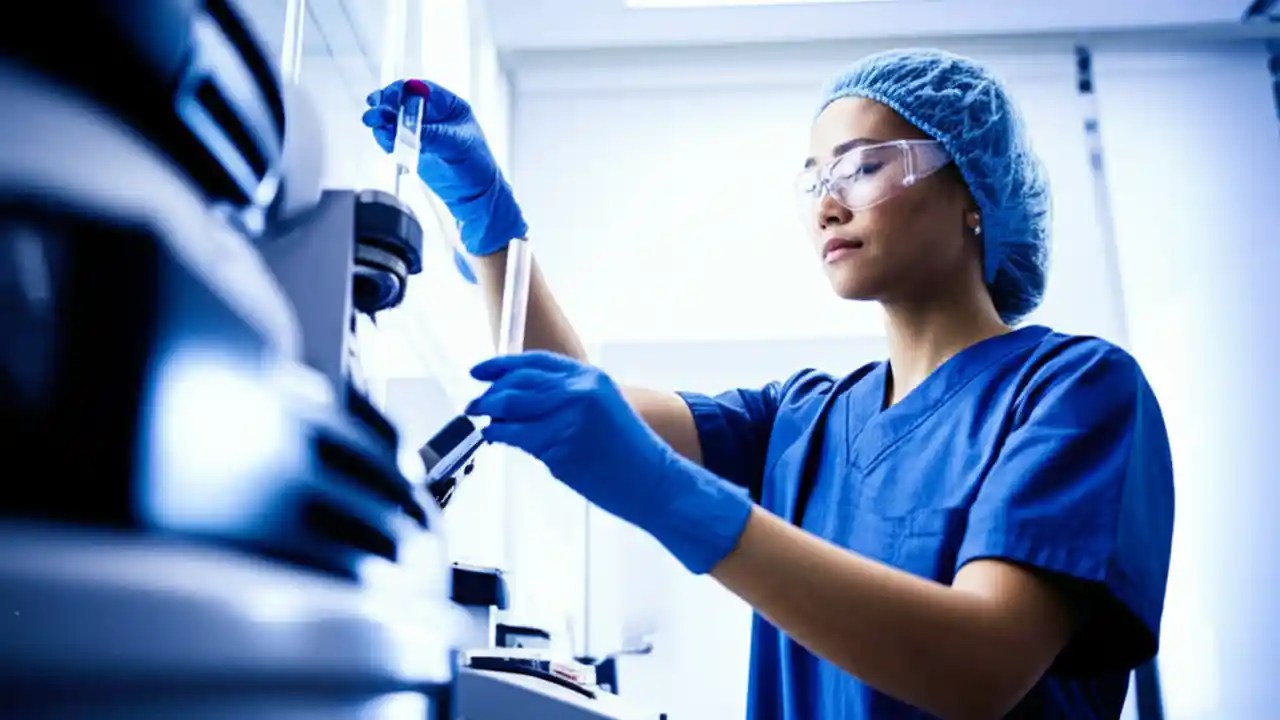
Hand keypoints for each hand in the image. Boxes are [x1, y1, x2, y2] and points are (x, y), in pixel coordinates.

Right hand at [363, 79, 526, 255]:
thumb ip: (432, 135)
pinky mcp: (412, 149)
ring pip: (394, 119)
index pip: (421, 89)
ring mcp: (420, 132)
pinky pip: (393, 139)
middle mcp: (432, 115)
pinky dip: (385, 137)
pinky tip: (381, 137)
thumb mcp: (458, 146)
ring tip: (373, 122)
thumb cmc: (477, 167)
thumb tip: (406, 129)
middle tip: (375, 108)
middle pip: (402, 101)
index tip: (389, 97)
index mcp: (449, 105)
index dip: (402, 90)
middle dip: (387, 103)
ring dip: (382, 119)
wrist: (475, 197)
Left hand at [467, 352, 752, 573]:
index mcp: (590, 378)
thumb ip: (566, 398)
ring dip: (489, 413)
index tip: (480, 369)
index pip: (535, 362)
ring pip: (511, 408)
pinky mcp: (557, 447)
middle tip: (475, 401)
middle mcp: (578, 393)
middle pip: (518, 383)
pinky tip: (493, 436)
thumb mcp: (603, 408)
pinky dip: (497, 434)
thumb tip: (519, 399)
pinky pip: (515, 437)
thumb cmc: (628, 452)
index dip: (502, 364)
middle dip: (490, 392)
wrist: (652, 481)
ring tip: (481, 419)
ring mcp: (566, 419)